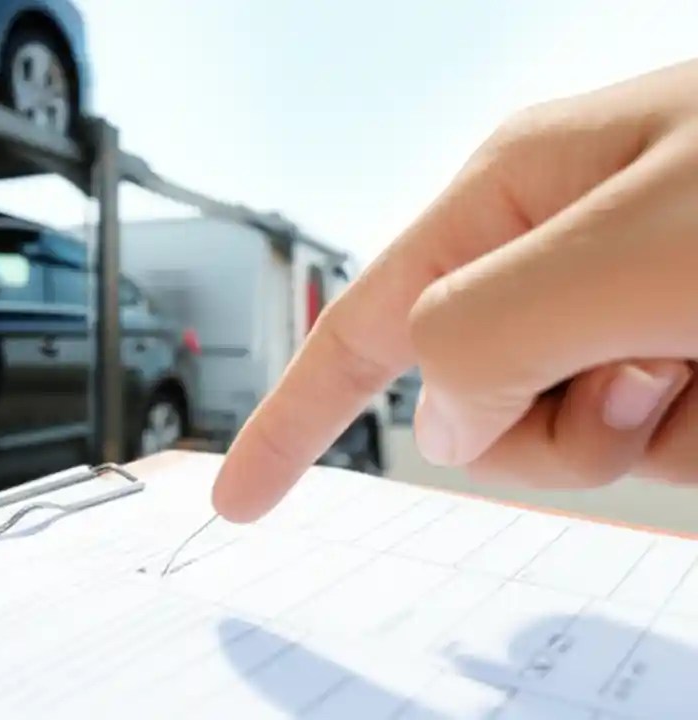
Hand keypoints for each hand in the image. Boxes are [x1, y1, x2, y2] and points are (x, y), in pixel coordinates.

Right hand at [213, 58, 697, 521]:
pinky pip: (663, 447)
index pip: (361, 328)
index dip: (290, 420)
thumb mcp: (626, 248)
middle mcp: (560, 251)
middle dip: (554, 427)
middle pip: (478, 409)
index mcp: (512, 194)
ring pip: (576, 440)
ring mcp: (631, 306)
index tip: (240, 496)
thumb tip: (446, 423)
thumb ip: (491, 337)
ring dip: (647, 431)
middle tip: (647, 366)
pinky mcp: (693, 350)